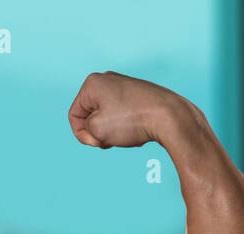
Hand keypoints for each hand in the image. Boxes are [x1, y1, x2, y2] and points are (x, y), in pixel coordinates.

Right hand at [68, 71, 182, 147]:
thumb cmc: (132, 121)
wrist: (169, 116)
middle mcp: (107, 79)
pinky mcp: (138, 94)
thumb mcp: (96, 129)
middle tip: (112, 140)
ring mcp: (124, 85)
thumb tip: (99, 123)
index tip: (98, 143)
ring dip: (113, 132)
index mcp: (92, 83)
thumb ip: (86, 128)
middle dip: (99, 132)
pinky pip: (123, 115)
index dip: (82, 135)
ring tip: (127, 135)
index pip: (74, 116)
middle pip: (91, 115)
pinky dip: (126, 127)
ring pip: (107, 117)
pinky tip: (138, 131)